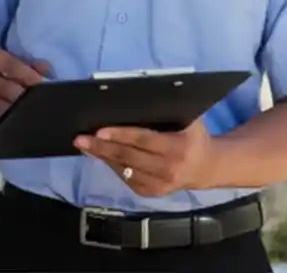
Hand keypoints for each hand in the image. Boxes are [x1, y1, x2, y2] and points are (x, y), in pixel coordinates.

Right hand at [0, 47, 50, 130]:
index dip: (28, 75)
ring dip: (18, 114)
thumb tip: (48, 70)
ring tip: (32, 116)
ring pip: (0, 109)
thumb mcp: (1, 58)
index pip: (11, 66)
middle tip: (41, 104)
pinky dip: (4, 125)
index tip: (42, 84)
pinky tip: (15, 125)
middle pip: (7, 90)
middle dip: (26, 98)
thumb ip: (26, 63)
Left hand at [74, 119, 214, 197]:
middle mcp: (169, 170)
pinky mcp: (151, 193)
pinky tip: (100, 155)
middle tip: (81, 138)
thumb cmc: (193, 136)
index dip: (121, 136)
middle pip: (129, 157)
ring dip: (102, 157)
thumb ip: (168, 110)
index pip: (144, 140)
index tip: (99, 131)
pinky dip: (111, 166)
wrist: (205, 168)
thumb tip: (134, 94)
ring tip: (84, 145)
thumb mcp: (190, 120)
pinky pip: (126, 178)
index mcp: (179, 148)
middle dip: (102, 147)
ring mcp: (159, 185)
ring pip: (124, 169)